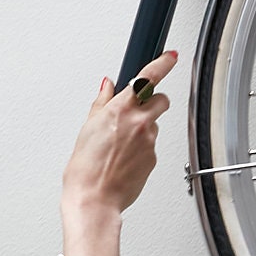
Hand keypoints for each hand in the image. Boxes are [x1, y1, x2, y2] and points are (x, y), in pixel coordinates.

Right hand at [62, 50, 176, 220]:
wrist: (94, 199)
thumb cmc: (85, 169)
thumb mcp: (87, 128)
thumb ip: (102, 103)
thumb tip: (107, 87)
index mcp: (120, 109)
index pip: (148, 77)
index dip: (163, 63)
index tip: (170, 56)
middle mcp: (139, 122)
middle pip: (161, 99)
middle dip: (153, 101)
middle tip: (138, 109)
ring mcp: (149, 141)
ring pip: (156, 124)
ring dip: (144, 127)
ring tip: (122, 144)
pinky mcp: (154, 158)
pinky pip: (152, 145)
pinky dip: (142, 147)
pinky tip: (125, 158)